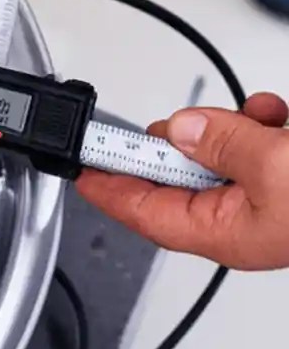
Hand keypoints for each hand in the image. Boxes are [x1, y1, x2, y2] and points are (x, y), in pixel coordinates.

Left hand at [76, 93, 288, 270]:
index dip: (108, 188)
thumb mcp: (274, 165)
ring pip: (217, 159)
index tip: (81, 168)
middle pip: (176, 180)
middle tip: (167, 124)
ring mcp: (264, 203)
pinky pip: (254, 152)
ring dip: (226, 128)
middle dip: (172, 145)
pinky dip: (255, 128)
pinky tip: (270, 114)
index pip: (144, 213)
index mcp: (224, 234)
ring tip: (248, 116)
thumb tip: (182, 130)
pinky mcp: (286, 184)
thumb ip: (221, 143)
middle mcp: (239, 223)